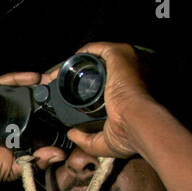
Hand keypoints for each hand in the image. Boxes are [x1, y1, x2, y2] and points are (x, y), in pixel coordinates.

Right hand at [0, 72, 67, 190]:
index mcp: (10, 129)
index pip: (31, 113)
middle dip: (41, 91)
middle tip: (59, 86)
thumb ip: (35, 161)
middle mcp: (1, 115)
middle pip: (23, 98)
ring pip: (12, 89)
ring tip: (48, 79)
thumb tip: (60, 154)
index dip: (47, 107)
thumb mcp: (14, 167)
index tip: (65, 103)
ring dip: (31, 82)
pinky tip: (30, 78)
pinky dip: (13, 79)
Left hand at [54, 42, 157, 157]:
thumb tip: (71, 134)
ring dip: (72, 66)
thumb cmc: (129, 134)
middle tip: (54, 85)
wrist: (137, 123)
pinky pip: (93, 49)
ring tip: (54, 78)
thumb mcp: (104, 141)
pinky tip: (62, 68)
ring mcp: (126, 60)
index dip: (82, 89)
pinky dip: (75, 57)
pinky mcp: (118, 53)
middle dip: (73, 76)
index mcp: (131, 90)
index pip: (104, 84)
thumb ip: (86, 139)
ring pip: (93, 58)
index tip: (63, 95)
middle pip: (96, 69)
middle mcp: (130, 72)